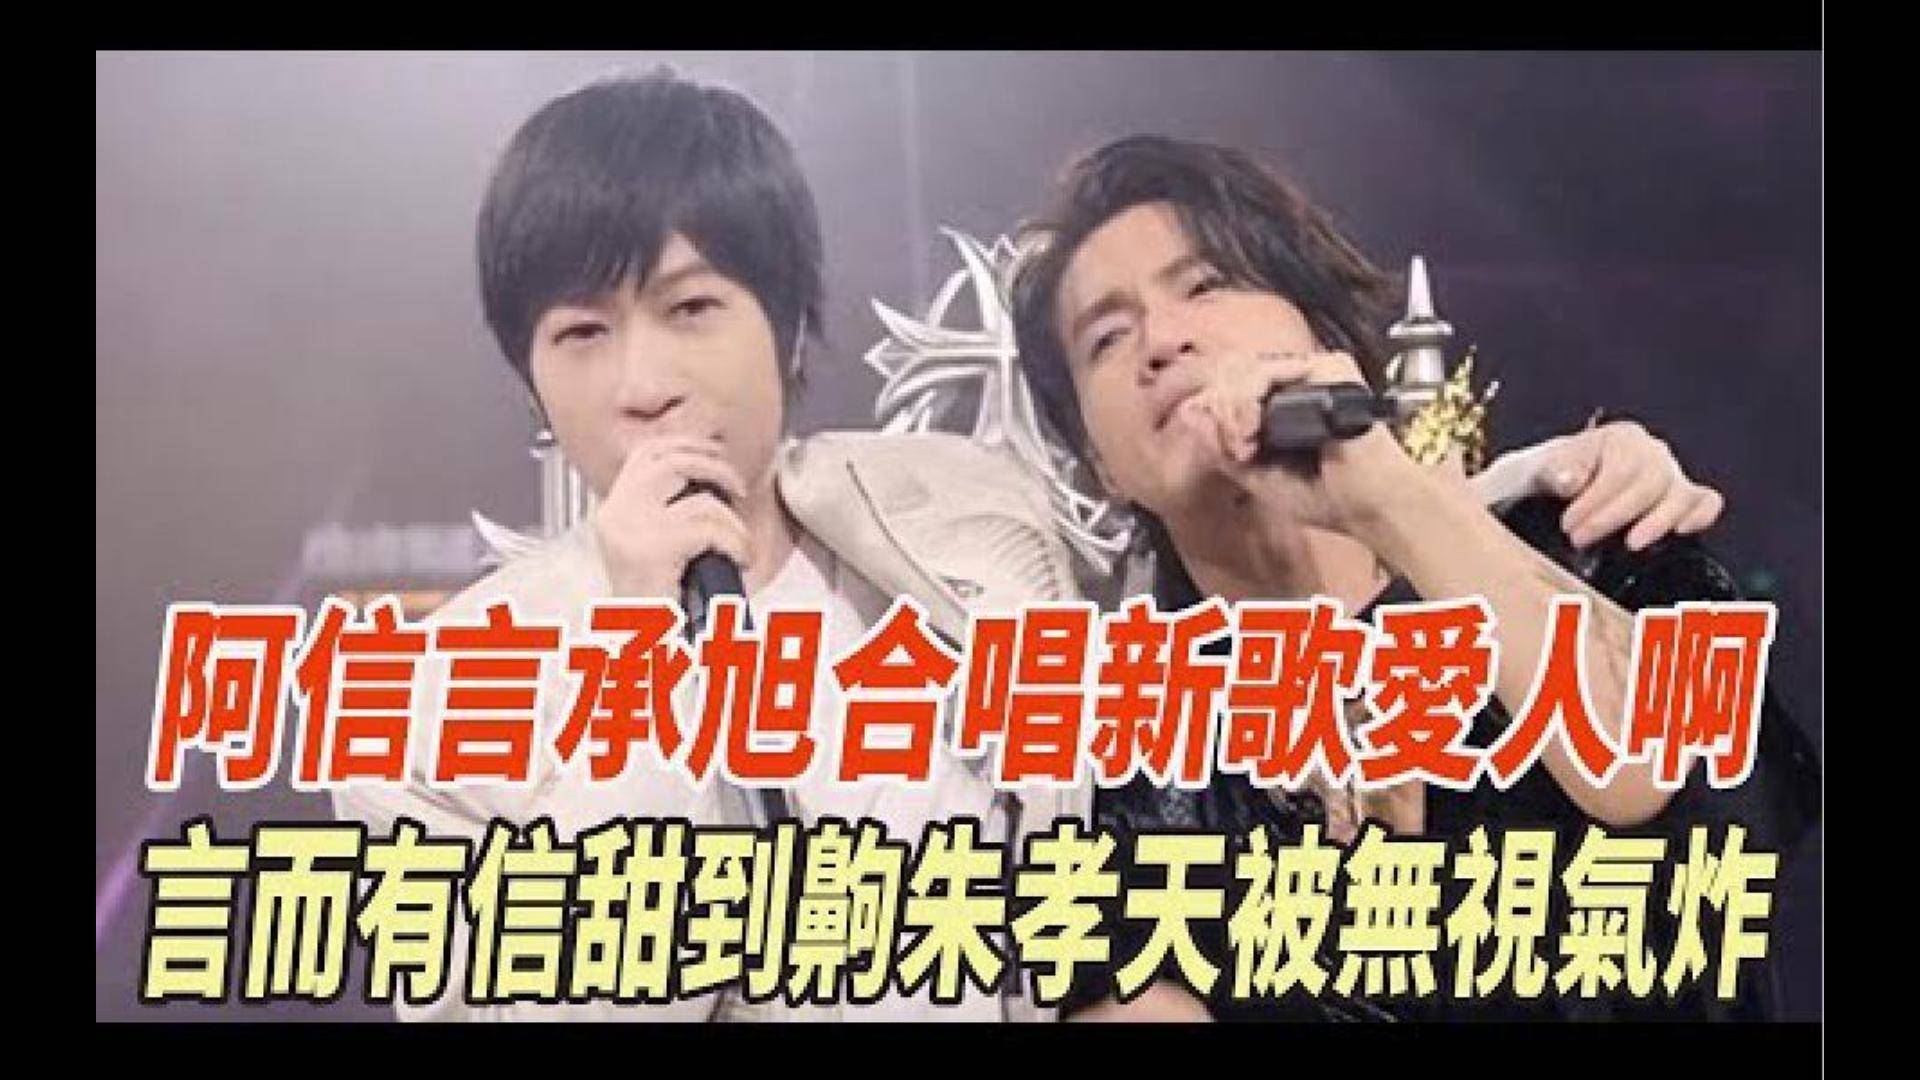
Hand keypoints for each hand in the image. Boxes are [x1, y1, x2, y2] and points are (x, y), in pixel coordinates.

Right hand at [591, 436, 751, 597]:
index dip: (686, 444)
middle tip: (738, 488)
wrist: (641, 652)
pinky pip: (709, 528)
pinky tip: (739, 558)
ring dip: (731, 518)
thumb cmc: (657, 611)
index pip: (646, 454)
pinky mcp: (652, 550)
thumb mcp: (660, 551)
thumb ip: (673, 514)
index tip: (715, 453)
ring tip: (739, 542)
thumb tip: (711, 477)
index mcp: (613, 513)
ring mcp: (630, 532)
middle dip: (713, 464)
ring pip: (696, 495)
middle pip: (668, 458)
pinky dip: (735, 541)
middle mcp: (615, 516)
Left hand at [1180, 348, 1415, 533]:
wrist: (1372, 505)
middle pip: (1233, 373)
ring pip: (1245, 371)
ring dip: (1232, 411)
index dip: (1215, 412)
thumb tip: (1193, 414)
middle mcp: (1299, 382)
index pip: (1231, 385)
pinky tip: (1255, 430)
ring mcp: (1315, 372)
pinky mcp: (1330, 368)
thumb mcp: (1260, 476)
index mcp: (1284, 402)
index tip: (1227, 449)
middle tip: (1237, 449)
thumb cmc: (1331, 496)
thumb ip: (1224, 448)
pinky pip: (1270, 370)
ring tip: (1246, 444)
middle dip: (1221, 413)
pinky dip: (1250, 400)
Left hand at [1532, 421, 1724, 550]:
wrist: (1572, 480)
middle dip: (1614, 516)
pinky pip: (1706, 502)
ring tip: (1632, 543)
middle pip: (1649, 484)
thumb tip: (1569, 482)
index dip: (1595, 501)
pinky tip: (1681, 532)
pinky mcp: (1686, 497)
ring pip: (1681, 495)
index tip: (1570, 524)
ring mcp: (1673, 475)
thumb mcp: (1548, 468)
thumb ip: (1556, 471)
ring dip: (1657, 522)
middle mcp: (1653, 453)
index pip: (1619, 470)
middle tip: (1582, 538)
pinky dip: (1700, 516)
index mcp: (1621, 438)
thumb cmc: (1564, 474)